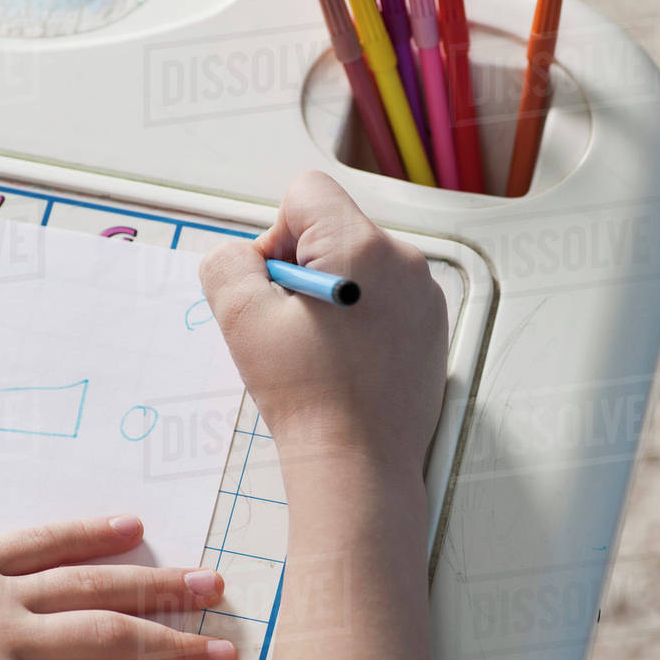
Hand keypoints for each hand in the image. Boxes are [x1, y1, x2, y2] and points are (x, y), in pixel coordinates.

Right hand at [199, 171, 447, 472]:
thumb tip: (245, 257)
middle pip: (332, 230)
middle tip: (293, 329)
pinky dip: (359, 318)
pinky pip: (384, 297)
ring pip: (357, 265)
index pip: (306, 194)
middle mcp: (404, 261)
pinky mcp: (432, 327)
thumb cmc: (309, 398)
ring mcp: (425, 295)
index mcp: (361, 247)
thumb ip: (227, 264)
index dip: (276, 236)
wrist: (359, 466)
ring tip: (321, 351)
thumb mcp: (241, 320)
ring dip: (330, 295)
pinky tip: (346, 363)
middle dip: (302, 268)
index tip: (277, 290)